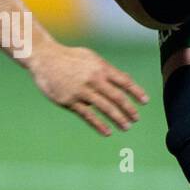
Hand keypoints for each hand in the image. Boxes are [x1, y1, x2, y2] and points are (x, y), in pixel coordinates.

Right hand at [27, 42, 148, 135]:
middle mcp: (93, 79)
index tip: (145, 102)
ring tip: (126, 127)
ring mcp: (81, 91)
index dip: (136, 92)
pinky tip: (107, 132)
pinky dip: (99, 125)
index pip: (124, 81)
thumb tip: (125, 79)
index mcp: (100, 67)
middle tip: (136, 119)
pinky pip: (87, 115)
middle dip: (129, 109)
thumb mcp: (90, 58)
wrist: (44, 58)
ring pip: (104, 108)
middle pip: (116, 97)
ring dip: (118, 119)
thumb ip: (107, 69)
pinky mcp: (69, 101)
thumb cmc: (69, 57)